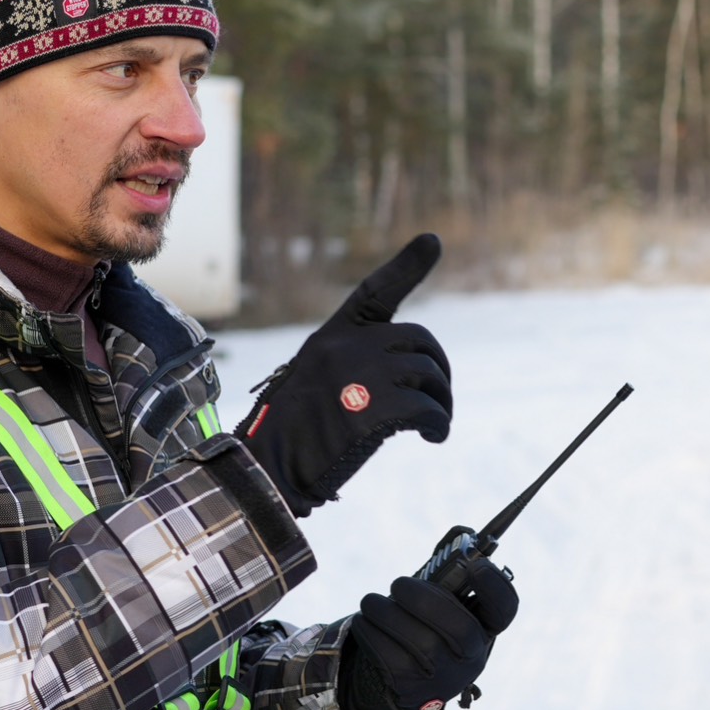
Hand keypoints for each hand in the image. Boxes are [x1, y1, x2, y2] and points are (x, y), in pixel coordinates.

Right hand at [236, 234, 451, 515]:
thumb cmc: (292, 435)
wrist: (267, 469)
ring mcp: (359, 374)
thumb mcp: (318, 382)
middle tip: (438, 402)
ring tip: (434, 427)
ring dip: (442, 404)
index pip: (374, 292)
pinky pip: (427, 408)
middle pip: (420, 341)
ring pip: (429, 375)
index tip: (433, 241)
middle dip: (439, 371)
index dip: (406, 266)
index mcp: (331, 336)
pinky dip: (438, 424)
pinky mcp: (372, 408)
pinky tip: (432, 438)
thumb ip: (356, 366)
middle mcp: (346, 346)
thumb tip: (407, 373)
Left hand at [340, 562, 518, 709]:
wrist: (407, 678)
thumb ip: (451, 565)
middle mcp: (472, 657)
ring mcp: (444, 678)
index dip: (495, 586)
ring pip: (421, 644)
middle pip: (461, 630)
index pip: (505, 610)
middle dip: (425, 600)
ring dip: (387, 614)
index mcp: (484, 627)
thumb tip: (462, 531)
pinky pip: (391, 660)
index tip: (476, 565)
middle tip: (398, 583)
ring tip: (370, 602)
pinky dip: (372, 635)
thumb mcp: (443, 599)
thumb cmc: (428, 624)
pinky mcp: (413, 691)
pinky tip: (365, 622)